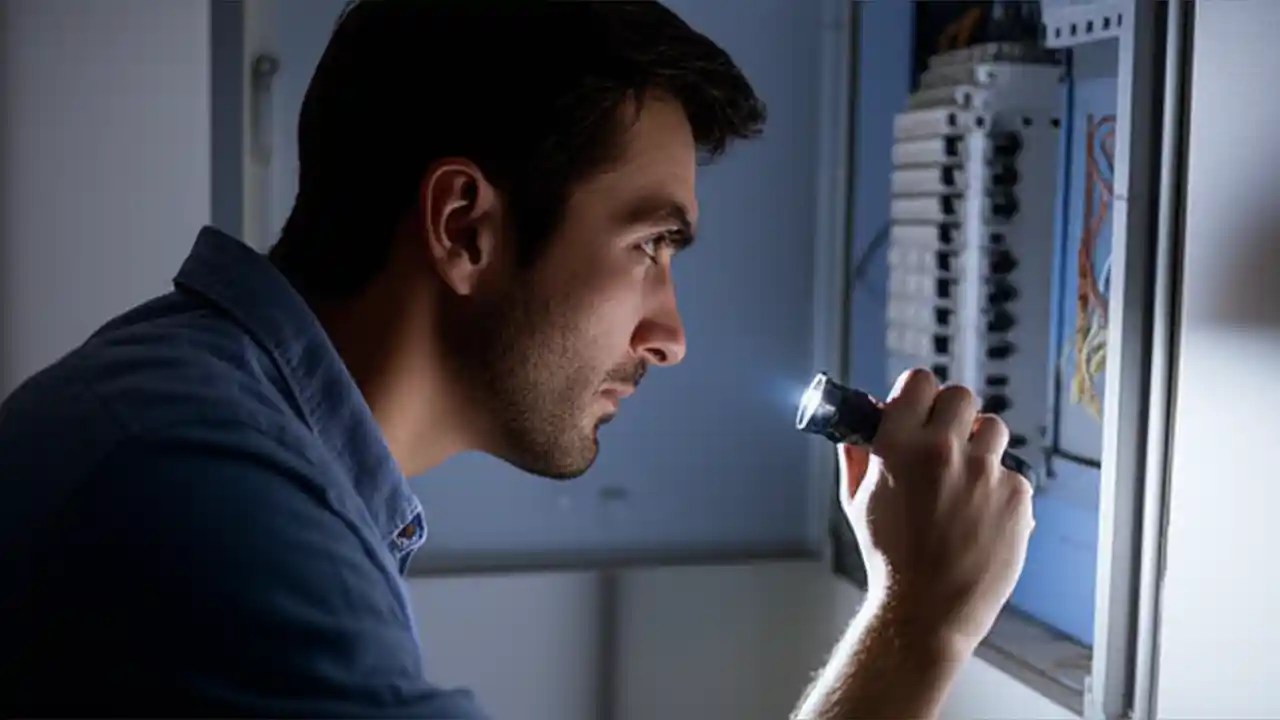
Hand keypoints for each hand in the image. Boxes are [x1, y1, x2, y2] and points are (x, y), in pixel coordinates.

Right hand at [840, 368, 1034, 655]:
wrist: (926, 608)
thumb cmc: (888, 558)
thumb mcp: (857, 502)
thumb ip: (857, 457)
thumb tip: (857, 427)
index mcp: (898, 445)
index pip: (920, 381)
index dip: (919, 393)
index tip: (919, 408)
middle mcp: (943, 451)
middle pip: (961, 395)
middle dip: (952, 413)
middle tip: (946, 439)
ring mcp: (984, 472)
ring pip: (993, 428)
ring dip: (980, 444)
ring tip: (967, 477)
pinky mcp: (1016, 495)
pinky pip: (1013, 471)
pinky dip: (999, 487)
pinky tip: (982, 513)